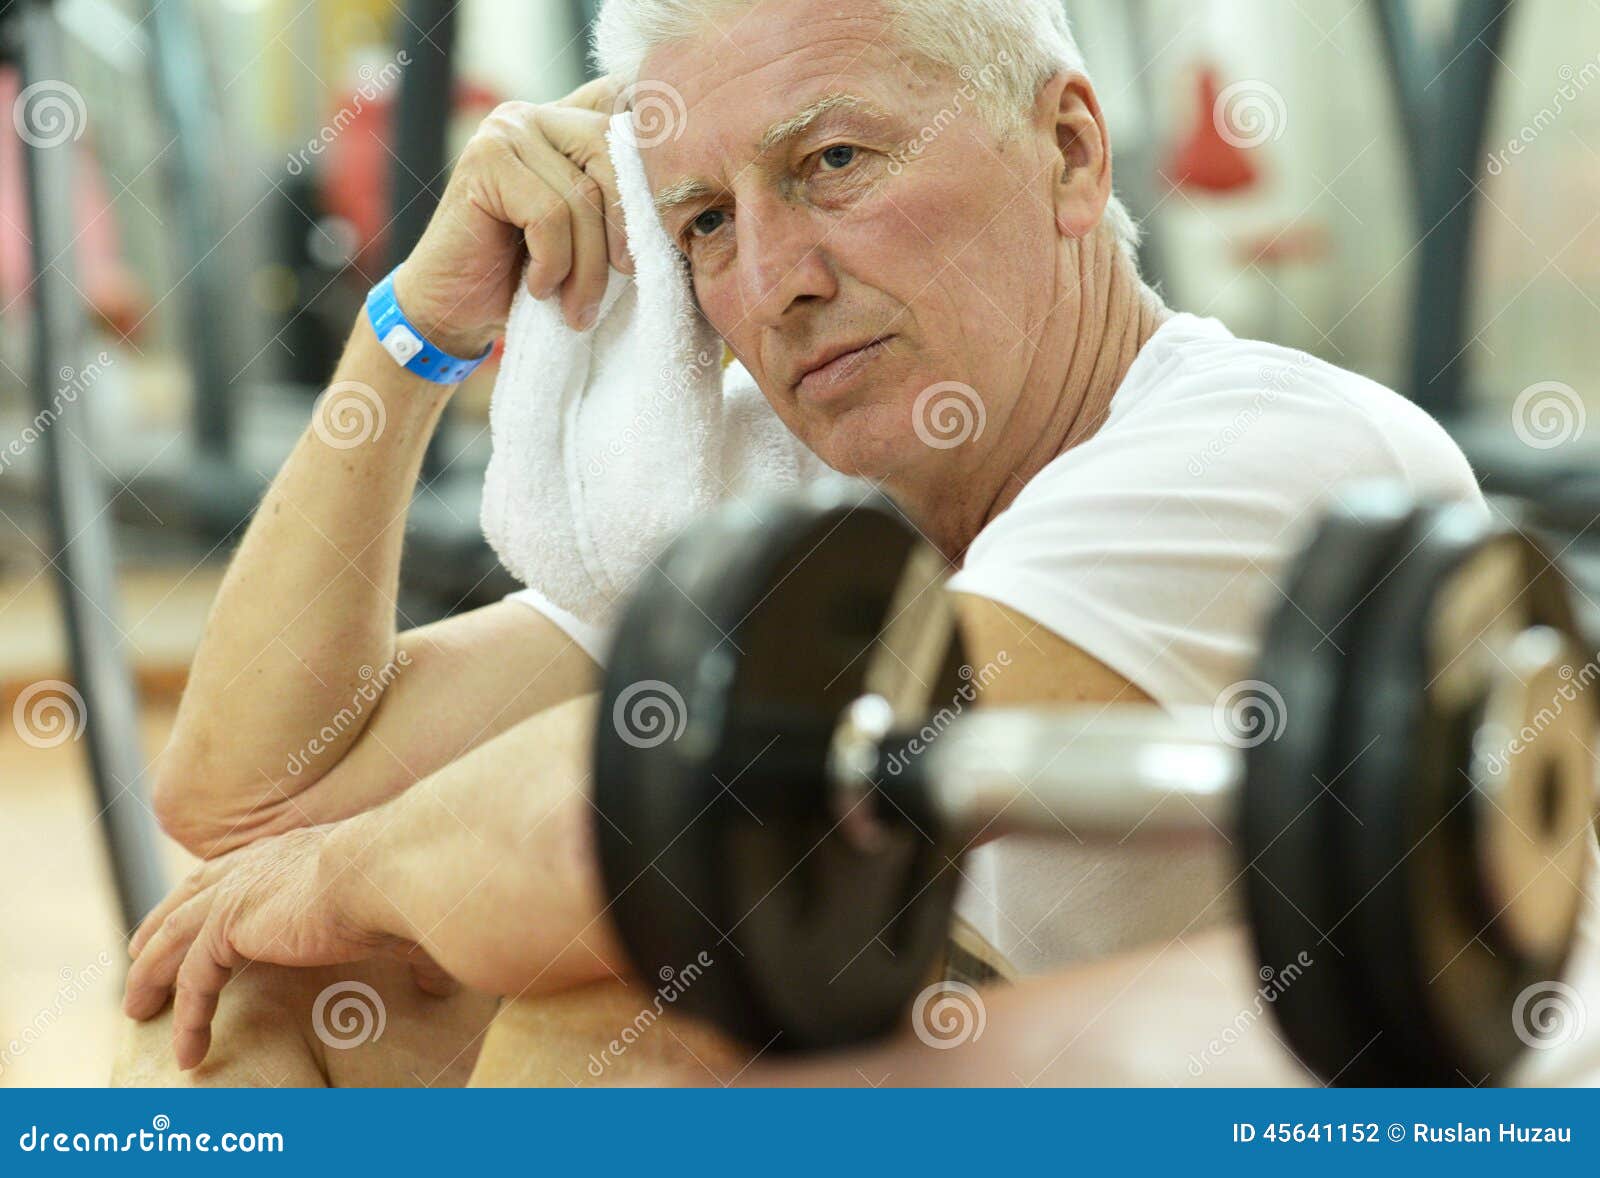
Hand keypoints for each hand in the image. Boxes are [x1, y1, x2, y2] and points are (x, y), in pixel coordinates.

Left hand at [122, 827, 453, 1069]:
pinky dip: (188, 1019)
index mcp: (290, 853)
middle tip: (136, 956)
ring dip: (150, 976)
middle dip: (157, 927)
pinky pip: (195, 982)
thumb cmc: (408, 887)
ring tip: (135, 1010)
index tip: (190, 916)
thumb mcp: (401, 917)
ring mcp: (237, 893)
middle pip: (187, 898)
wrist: (390, 868)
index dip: (205, 896)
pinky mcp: (229, 927)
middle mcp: (255, 864)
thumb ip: (410, 949)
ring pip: (174, 940)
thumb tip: (441, 984)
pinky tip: (189, 1053)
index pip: (232, 873)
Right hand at [393, 74, 633, 354]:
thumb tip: (679, 205)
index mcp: (567, 126)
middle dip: (621, 233)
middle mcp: (537, 116)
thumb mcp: (590, 241)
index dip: (647, 183)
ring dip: (587, 266)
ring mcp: (506, 132)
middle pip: (611, 160)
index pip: (628, 130)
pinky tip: (538, 287)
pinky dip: (553, 264)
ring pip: (582, 196)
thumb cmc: (528, 278)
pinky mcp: (484, 161)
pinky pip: (550, 215)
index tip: (652, 242)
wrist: (454, 310)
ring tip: (574, 305)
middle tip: (621, 282)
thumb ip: (620, 209)